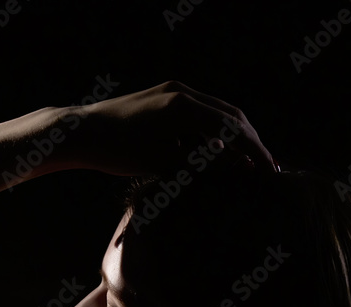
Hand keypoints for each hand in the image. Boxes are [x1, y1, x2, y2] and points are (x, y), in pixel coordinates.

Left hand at [67, 81, 275, 175]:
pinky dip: (212, 132)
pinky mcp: (163, 98)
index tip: (269, 170)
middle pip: (230, 114)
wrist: (81, 132)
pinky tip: (216, 153)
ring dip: (232, 136)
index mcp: (183, 106)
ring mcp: (172, 92)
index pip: (233, 127)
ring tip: (245, 163)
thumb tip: (240, 166)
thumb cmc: (117, 151)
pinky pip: (198, 112)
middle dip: (250, 141)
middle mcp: (181, 92)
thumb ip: (203, 163)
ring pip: (216, 112)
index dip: (255, 150)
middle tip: (265, 166)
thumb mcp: (163, 163)